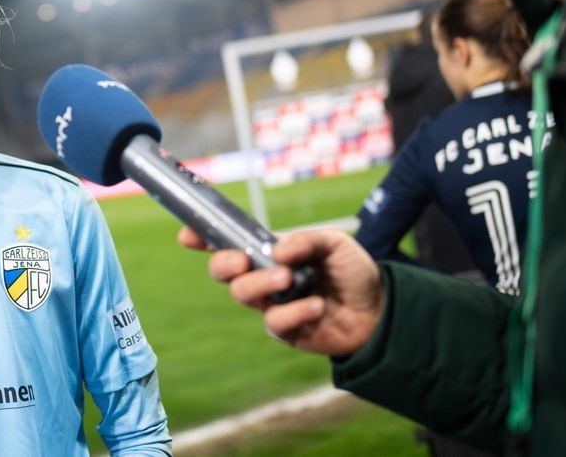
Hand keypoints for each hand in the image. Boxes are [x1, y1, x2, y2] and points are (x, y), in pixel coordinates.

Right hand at [177, 227, 384, 356]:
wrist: (378, 311)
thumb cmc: (352, 271)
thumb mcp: (335, 243)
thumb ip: (306, 240)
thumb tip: (278, 249)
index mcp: (269, 251)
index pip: (229, 241)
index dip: (203, 237)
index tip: (187, 234)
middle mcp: (263, 277)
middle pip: (223, 271)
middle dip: (223, 263)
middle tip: (242, 259)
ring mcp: (270, 304)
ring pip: (242, 294)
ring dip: (260, 283)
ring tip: (288, 279)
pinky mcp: (284, 330)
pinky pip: (274, 321)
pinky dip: (294, 311)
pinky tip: (316, 306)